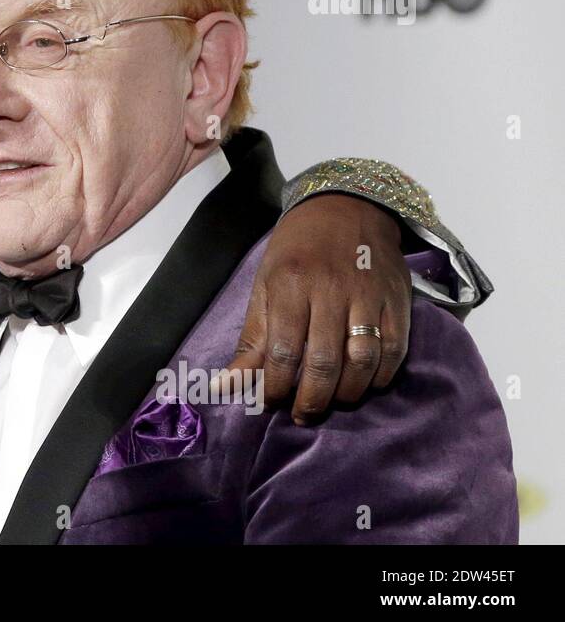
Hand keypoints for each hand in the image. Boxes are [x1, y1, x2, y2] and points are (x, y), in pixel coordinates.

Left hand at [225, 193, 411, 423]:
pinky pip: (394, 349)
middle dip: (311, 399)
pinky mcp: (397, 299)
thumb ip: (252, 339)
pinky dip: (380, 376)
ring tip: (331, 402)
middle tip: (302, 415)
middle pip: (324, 362)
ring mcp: (368, 295)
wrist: (346, 206)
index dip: (274, 386)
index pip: (282, 351)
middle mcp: (332, 290)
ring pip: (362, 359)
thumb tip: (226, 385)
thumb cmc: (297, 249)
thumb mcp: (265, 285)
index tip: (268, 402)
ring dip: (347, 393)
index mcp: (291, 284)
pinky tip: (365, 385)